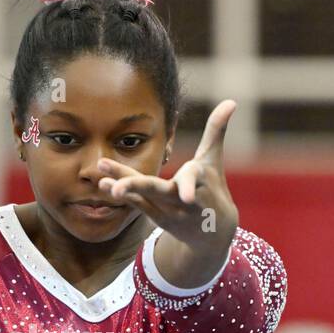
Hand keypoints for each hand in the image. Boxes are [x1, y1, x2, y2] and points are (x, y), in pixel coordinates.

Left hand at [96, 99, 238, 253]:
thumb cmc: (213, 188)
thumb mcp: (214, 160)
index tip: (187, 196)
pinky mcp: (157, 217)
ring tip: (102, 179)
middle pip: (158, 191)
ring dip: (123, 188)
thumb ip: (217, 131)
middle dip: (138, 187)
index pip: (191, 179)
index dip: (189, 186)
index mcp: (198, 182)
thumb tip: (231, 101)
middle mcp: (181, 199)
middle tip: (118, 187)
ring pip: (143, 198)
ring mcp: (168, 210)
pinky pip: (138, 205)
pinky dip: (124, 195)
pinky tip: (103, 184)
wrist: (214, 231)